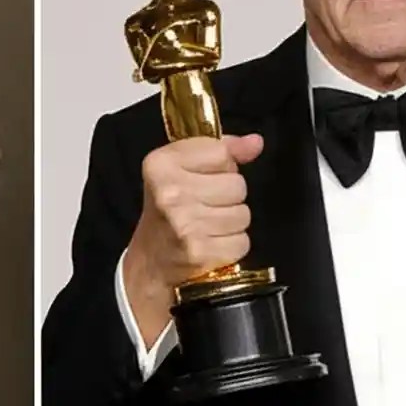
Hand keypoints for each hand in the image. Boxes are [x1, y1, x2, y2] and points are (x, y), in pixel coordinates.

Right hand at [123, 134, 261, 339]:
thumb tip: (255, 142)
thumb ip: (221, 150)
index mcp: (161, 165)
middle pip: (237, 185)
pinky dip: (232, 245)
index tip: (204, 178)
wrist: (151, 263)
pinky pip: (242, 241)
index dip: (222, 167)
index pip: (222, 153)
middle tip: (205, 206)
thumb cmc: (167, 211)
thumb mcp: (181, 170)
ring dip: (231, 222)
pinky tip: (211, 243)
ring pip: (243, 214)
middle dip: (228, 196)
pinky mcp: (200, 252)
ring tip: (208, 225)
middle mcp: (170, 192)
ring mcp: (185, 224)